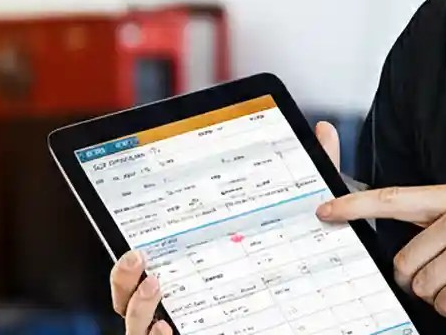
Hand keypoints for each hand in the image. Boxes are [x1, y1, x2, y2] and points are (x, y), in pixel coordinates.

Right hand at [106, 121, 342, 333]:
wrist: (309, 312)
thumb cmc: (291, 265)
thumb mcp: (299, 222)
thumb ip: (309, 177)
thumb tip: (322, 129)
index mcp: (188, 272)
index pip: (143, 269)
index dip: (128, 263)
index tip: (137, 245)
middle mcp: (178, 303)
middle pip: (127, 297)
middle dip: (122, 279)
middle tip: (138, 257)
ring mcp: (184, 324)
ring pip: (136, 325)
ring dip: (137, 308)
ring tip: (157, 285)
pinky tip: (167, 328)